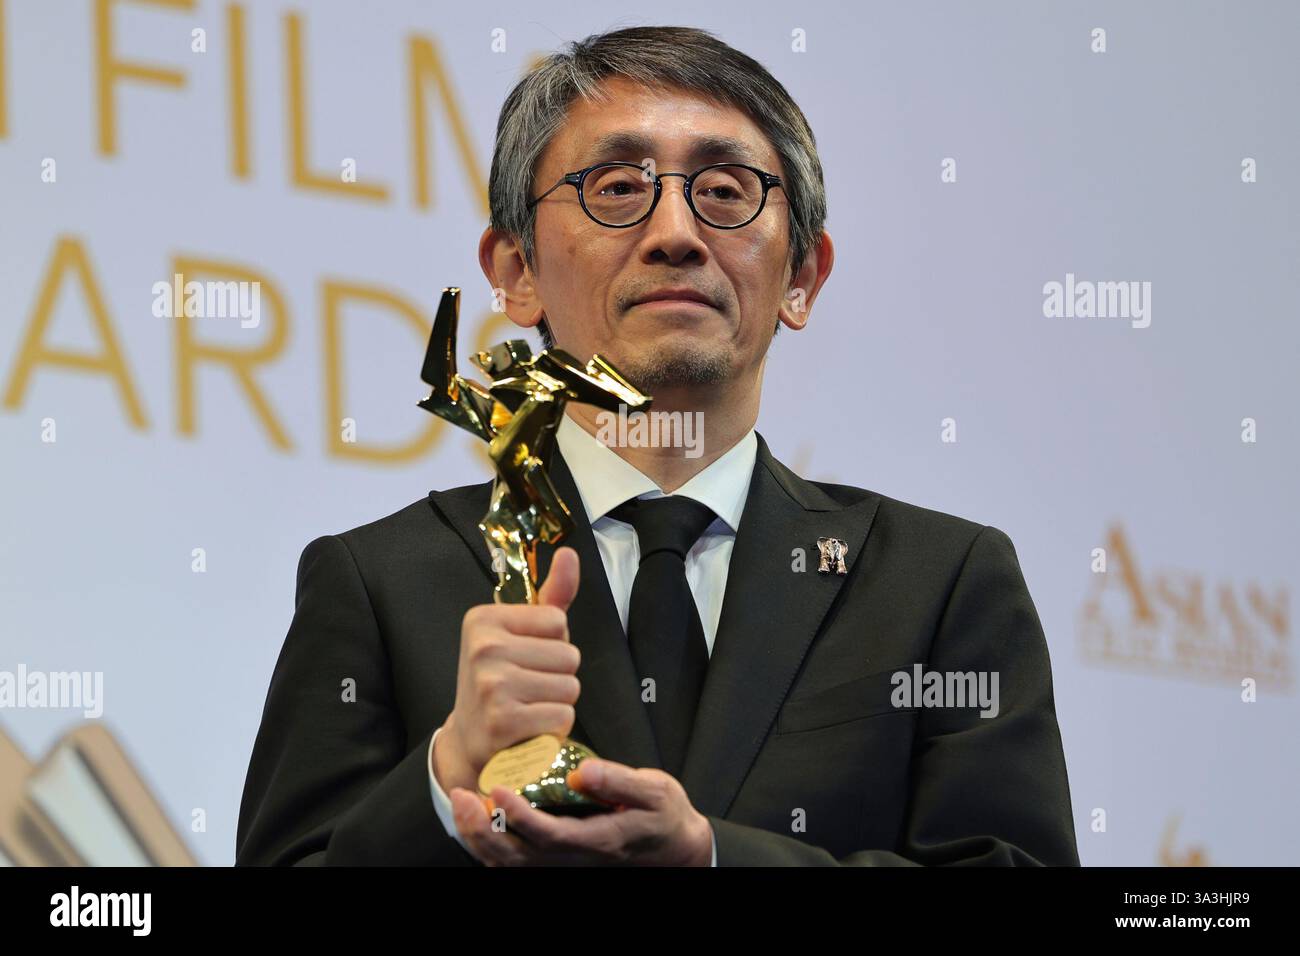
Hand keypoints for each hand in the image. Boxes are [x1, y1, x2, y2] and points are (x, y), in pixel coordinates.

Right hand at [433, 548, 581, 793]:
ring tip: (528, 708)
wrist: (470, 741)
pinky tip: (528, 729)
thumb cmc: (502, 681)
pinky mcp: (502, 721)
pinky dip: (553, 729)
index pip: (558, 621)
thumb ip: (551, 595)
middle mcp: (483, 648)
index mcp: (483, 620)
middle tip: (527, 689)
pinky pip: (562, 716)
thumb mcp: (522, 633)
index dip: (552, 644)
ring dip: (557, 703)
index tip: (524, 659)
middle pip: (569, 655)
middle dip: (558, 676)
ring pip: (570, 687)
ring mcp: (491, 685)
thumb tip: (568, 553)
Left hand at [447, 758, 713, 865]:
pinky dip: (489, 845)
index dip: (519, 815)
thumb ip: (619, 780)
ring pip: (511, 863)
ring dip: (480, 837)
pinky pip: (515, 862)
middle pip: (518, 857)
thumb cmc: (664, 815)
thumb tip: (582, 770)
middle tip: (461, 795)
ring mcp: (564, 863)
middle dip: (484, 828)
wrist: (673, 845)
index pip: (549, 835)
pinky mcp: (557, 859)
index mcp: (598, 840)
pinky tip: (476, 820)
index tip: (497, 789)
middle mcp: (575, 859)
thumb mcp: (654, 791)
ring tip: (461, 803)